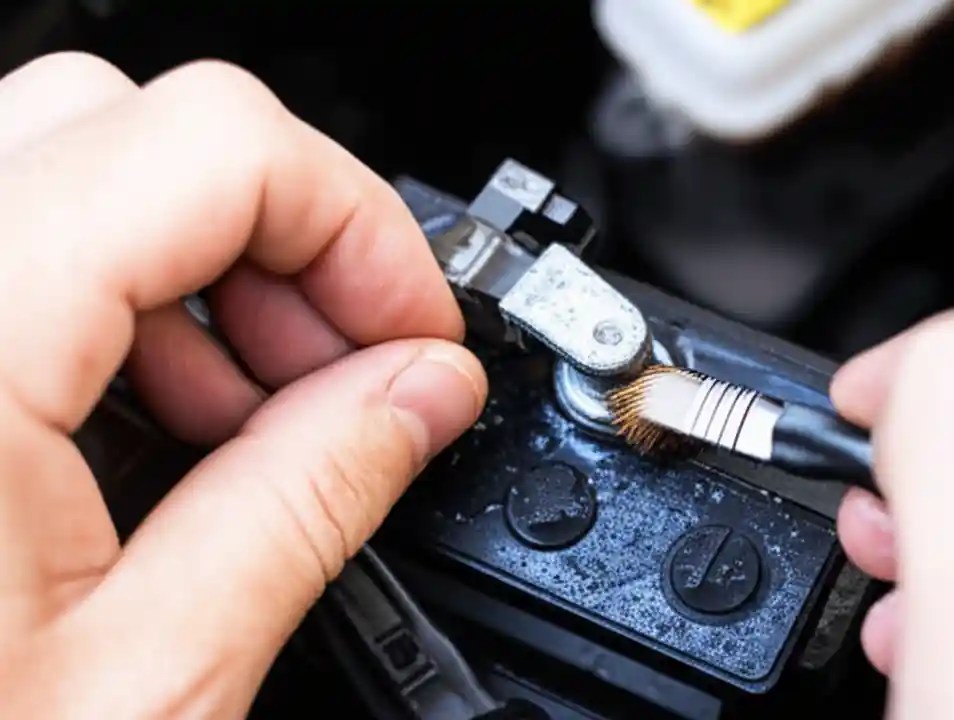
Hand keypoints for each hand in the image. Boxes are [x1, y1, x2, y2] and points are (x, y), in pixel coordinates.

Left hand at [0, 53, 485, 716]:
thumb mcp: (153, 680)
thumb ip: (314, 498)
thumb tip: (422, 394)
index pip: (217, 147)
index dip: (359, 229)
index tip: (411, 336)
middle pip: (136, 124)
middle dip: (283, 239)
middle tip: (341, 374)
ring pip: (59, 163)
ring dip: (194, 268)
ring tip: (241, 418)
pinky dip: (101, 300)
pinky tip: (134, 429)